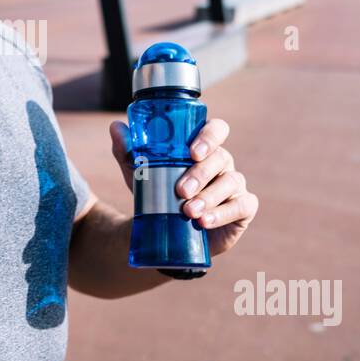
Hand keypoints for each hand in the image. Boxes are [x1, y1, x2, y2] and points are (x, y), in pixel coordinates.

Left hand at [108, 118, 258, 256]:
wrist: (165, 233)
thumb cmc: (158, 195)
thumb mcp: (140, 174)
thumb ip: (128, 150)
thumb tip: (116, 127)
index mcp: (202, 147)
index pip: (216, 129)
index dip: (209, 136)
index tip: (193, 152)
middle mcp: (222, 162)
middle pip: (222, 156)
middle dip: (201, 173)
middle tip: (181, 191)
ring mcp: (235, 184)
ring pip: (231, 181)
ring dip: (209, 197)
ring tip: (188, 211)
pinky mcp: (243, 208)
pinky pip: (242, 206)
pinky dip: (223, 213)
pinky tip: (204, 221)